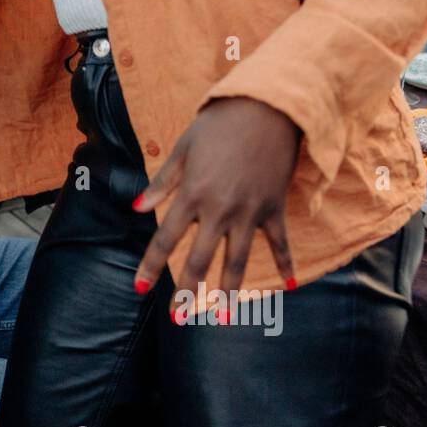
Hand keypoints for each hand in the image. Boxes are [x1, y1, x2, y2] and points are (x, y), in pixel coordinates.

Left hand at [131, 97, 300, 315]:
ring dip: (228, 292)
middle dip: (187, 292)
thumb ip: (162, 183)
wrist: (266, 108)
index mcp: (192, 195)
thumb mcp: (183, 149)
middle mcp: (219, 209)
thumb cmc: (218, 125)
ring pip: (238, 260)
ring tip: (220, 318)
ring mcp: (249, 212)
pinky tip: (288, 286)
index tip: (139, 288)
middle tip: (178, 318)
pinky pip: (280, 243)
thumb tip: (137, 208)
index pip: (165, 239)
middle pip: (200, 259)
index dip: (151, 266)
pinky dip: (287, 263)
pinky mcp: (273, 208)